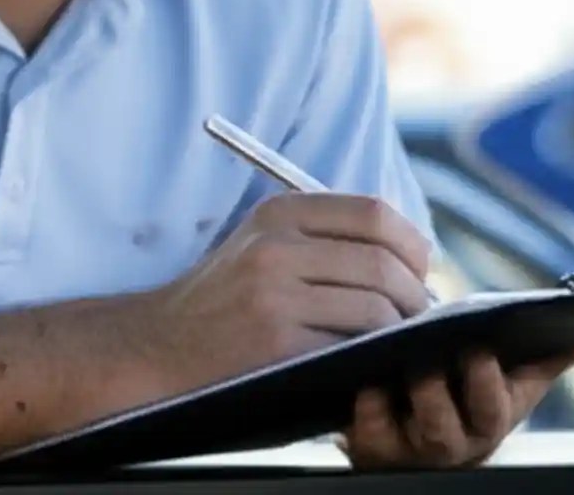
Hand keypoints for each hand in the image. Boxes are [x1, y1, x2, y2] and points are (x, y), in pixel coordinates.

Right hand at [144, 193, 437, 392]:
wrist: (157, 346)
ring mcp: (273, 295)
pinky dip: (368, 356)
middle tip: (415, 318)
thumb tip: (411, 256)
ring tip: (392, 342)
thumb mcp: (261, 246)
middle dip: (414, 295)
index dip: (411, 244)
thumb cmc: (221, 302)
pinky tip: (361, 361)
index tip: (416, 271)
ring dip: (398, 332)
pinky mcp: (275, 343)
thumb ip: (323, 238)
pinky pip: (350, 346)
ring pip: (376, 307)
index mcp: (277, 214)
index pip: (373, 213)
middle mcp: (275, 247)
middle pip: (383, 261)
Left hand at [341, 339, 573, 469]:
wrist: (415, 423)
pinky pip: (364, 438)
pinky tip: (360, 385)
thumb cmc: (468, 390)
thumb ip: (549, 356)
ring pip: (398, 438)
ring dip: (393, 405)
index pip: (493, 409)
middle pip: (446, 430)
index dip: (485, 382)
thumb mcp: (509, 377)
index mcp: (489, 420)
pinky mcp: (372, 450)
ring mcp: (410, 451)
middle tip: (425, 358)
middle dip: (436, 395)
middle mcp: (452, 443)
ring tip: (384, 370)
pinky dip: (363, 413)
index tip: (476, 348)